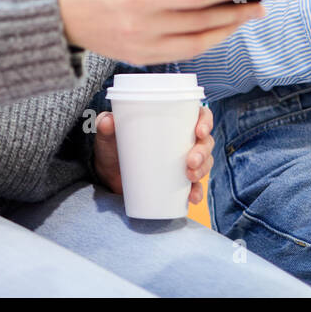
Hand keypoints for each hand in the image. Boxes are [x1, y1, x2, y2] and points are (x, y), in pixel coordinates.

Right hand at [58, 0, 266, 64]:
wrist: (53, 17)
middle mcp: (143, 27)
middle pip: (202, 21)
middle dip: (236, 12)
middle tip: (262, 3)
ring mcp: (142, 47)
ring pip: (197, 44)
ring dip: (226, 31)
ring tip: (247, 18)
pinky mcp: (140, 59)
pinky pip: (182, 53)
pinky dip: (205, 43)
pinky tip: (220, 31)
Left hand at [91, 106, 214, 205]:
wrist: (107, 176)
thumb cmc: (112, 148)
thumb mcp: (107, 136)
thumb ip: (105, 125)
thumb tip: (108, 120)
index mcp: (172, 121)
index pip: (198, 115)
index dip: (205, 120)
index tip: (199, 131)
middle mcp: (182, 140)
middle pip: (205, 141)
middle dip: (203, 151)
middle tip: (191, 161)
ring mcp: (182, 162)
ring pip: (205, 162)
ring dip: (203, 169)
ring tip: (190, 176)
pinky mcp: (179, 182)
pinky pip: (195, 186)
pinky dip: (197, 192)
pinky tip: (192, 197)